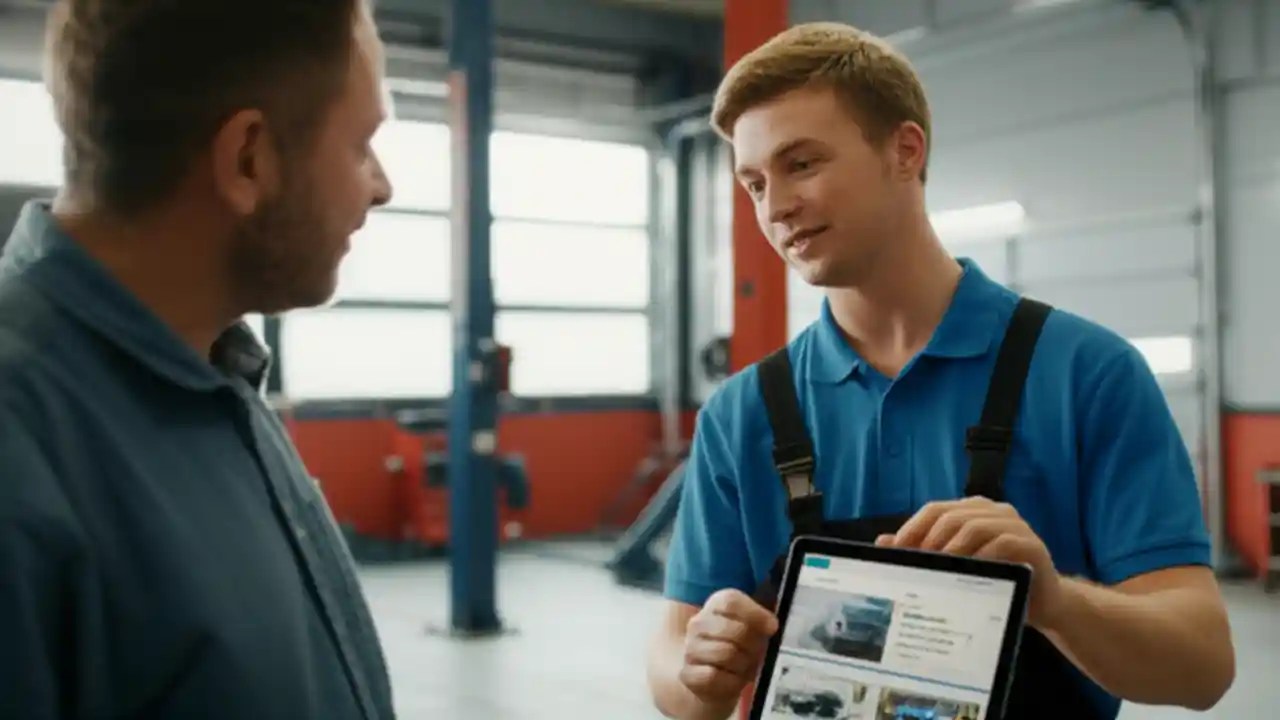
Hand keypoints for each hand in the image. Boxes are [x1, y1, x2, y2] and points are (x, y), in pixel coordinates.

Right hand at [679, 589, 778, 711]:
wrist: (710, 677)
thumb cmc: (737, 648)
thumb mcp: (750, 629)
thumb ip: (760, 622)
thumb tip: (771, 625)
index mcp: (715, 605)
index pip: (731, 602)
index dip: (755, 613)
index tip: (772, 627)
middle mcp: (698, 624)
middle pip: (734, 630)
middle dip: (753, 645)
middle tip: (756, 653)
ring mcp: (690, 648)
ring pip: (726, 654)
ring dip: (743, 664)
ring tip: (744, 667)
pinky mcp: (687, 674)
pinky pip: (713, 676)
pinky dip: (730, 681)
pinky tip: (733, 679)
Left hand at [875, 497, 1064, 629]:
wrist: (1044, 603)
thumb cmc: (996, 582)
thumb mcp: (958, 566)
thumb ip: (924, 551)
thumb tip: (882, 542)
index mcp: (972, 510)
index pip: (935, 510)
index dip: (913, 528)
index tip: (896, 551)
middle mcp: (993, 511)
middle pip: (951, 516)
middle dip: (929, 540)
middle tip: (917, 564)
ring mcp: (1015, 524)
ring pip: (973, 526)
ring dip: (951, 548)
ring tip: (939, 569)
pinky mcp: (1032, 543)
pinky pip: (1002, 543)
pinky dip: (982, 556)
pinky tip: (971, 572)